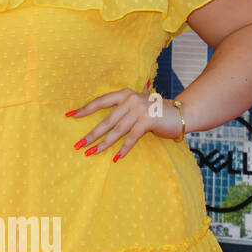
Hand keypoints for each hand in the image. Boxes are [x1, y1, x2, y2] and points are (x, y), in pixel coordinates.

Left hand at [65, 86, 184, 159]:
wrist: (181, 113)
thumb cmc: (156, 111)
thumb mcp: (139, 104)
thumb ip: (124, 107)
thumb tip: (104, 121)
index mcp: (125, 94)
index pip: (101, 102)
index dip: (85, 109)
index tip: (70, 116)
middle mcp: (131, 100)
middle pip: (106, 120)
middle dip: (91, 134)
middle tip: (79, 145)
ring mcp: (139, 110)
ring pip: (117, 131)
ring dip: (103, 144)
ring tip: (92, 153)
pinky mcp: (148, 121)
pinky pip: (132, 138)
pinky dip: (124, 148)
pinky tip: (116, 157)